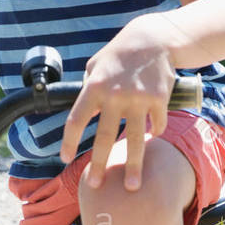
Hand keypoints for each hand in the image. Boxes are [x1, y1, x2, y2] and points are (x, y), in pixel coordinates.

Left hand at [58, 14, 176, 191]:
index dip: (69, 141)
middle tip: (95, 185)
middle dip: (100, 164)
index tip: (65, 158)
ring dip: (133, 165)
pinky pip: (156, 124)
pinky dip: (154, 132)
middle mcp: (115, 95)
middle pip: (105, 137)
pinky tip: (152, 137)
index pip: (77, 119)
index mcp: (95, 86)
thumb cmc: (121, 52)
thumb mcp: (96, 63)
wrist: (154, 38)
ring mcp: (139, 98)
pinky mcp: (159, 99)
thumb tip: (84, 109)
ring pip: (135, 139)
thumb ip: (88, 85)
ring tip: (132, 186)